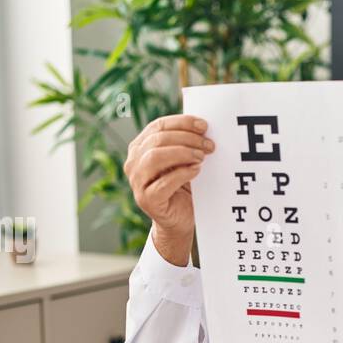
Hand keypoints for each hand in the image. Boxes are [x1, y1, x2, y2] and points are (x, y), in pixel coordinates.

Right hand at [125, 114, 212, 265]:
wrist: (179, 220)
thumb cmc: (182, 186)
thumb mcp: (181, 160)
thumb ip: (184, 143)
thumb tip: (202, 126)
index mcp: (139, 147)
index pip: (158, 126)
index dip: (182, 123)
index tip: (204, 125)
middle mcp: (133, 163)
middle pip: (158, 140)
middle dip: (187, 138)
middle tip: (209, 145)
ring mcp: (137, 182)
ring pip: (155, 157)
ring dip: (183, 153)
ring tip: (202, 157)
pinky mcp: (147, 200)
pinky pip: (163, 183)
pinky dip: (182, 174)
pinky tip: (196, 171)